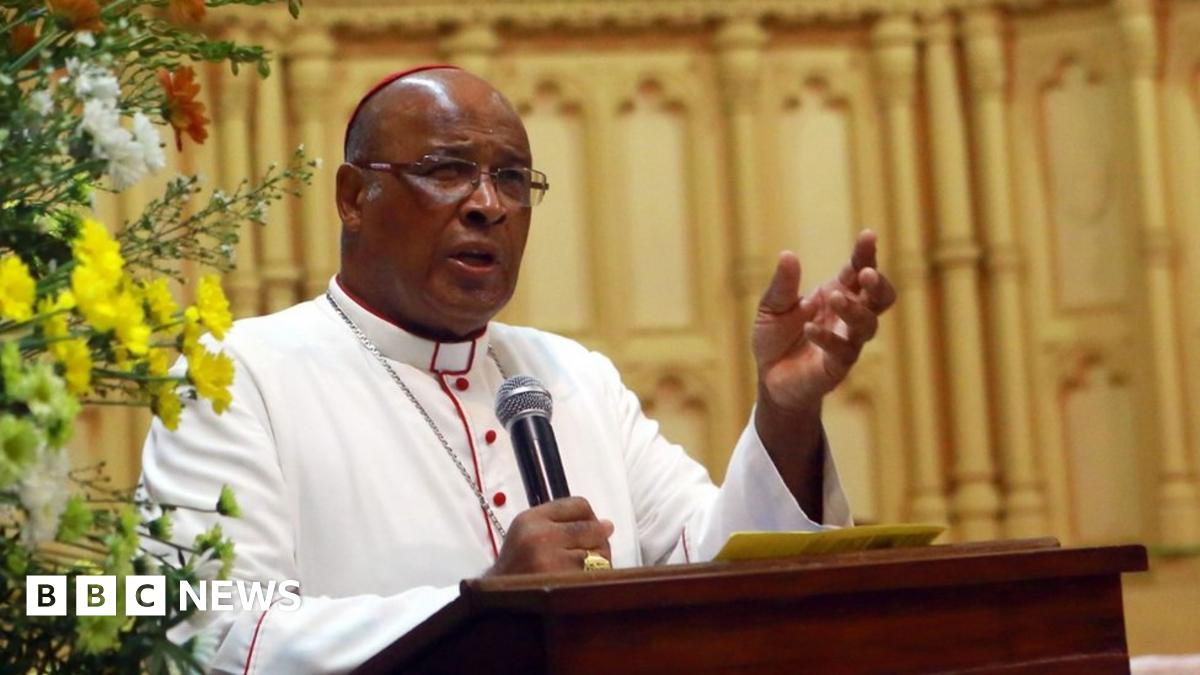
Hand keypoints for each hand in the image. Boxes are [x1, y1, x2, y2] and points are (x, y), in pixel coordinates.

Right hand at [486, 497, 613, 575]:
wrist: (497, 601)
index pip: (579, 505)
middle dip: (599, 539)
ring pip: (598, 553)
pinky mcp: (561, 585)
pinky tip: (581, 583)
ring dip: (599, 562)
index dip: (590, 517)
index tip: (590, 528)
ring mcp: (551, 563)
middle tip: (593, 551)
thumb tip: (608, 525)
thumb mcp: (527, 532)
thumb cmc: (518, 567)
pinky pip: (595, 576)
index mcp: (530, 520)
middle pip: (592, 528)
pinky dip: (595, 580)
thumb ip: (561, 522)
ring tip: (583, 569)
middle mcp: (539, 538)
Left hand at [753, 230, 896, 413]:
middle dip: (878, 284)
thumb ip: (782, 285)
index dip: (866, 254)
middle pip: (880, 298)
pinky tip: (809, 328)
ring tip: (833, 297)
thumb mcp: (772, 307)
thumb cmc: (776, 339)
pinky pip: (843, 351)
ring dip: (854, 309)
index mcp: (837, 293)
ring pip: (868, 324)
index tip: (867, 236)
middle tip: (866, 273)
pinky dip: (827, 338)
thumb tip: (788, 255)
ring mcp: (847, 341)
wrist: (769, 378)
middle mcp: (848, 316)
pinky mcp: (838, 366)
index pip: (859, 270)